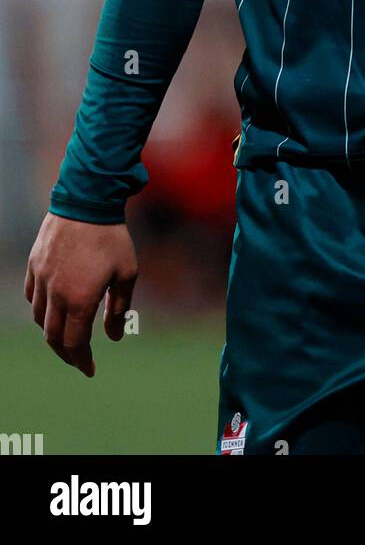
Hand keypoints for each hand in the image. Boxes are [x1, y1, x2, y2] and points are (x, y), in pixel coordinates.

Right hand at [24, 213, 137, 375]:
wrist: (88, 201)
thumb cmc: (112, 237)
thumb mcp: (126, 273)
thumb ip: (118, 309)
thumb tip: (115, 338)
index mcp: (79, 300)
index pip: (74, 344)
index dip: (81, 360)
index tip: (90, 369)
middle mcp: (55, 293)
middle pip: (53, 337)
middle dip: (66, 353)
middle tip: (78, 359)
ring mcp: (41, 278)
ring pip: (40, 317)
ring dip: (52, 332)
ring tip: (66, 335)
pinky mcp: (34, 264)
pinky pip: (31, 295)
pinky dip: (40, 308)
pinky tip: (52, 308)